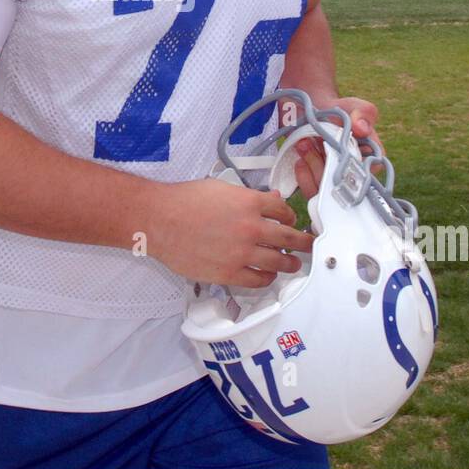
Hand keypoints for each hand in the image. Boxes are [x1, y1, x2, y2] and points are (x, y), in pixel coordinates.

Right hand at [144, 177, 314, 287]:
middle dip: (303, 242)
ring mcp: (242, 253)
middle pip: (289, 237)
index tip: (291, 221)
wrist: (159, 220)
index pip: (284, 211)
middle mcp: (251, 228)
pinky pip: (258, 280)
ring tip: (292, 264)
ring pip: (279, 262)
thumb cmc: (185, 200)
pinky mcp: (229, 273)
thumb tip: (272, 200)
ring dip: (290, 263)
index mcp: (250, 203)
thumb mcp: (221, 188)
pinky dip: (267, 278)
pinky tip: (267, 275)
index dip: (290, 217)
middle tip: (308, 245)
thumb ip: (249, 196)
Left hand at [291, 96, 380, 200]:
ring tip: (303, 145)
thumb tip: (362, 128)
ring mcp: (334, 183)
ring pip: (325, 191)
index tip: (338, 148)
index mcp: (371, 161)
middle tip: (312, 143)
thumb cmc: (340, 110)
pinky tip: (299, 160)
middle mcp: (354, 176)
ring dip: (312, 166)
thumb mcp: (356, 106)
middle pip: (342, 186)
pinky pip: (310, 191)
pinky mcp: (316, 184)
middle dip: (326, 165)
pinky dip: (303, 176)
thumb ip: (364, 113)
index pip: (365, 176)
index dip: (351, 166)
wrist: (312, 110)